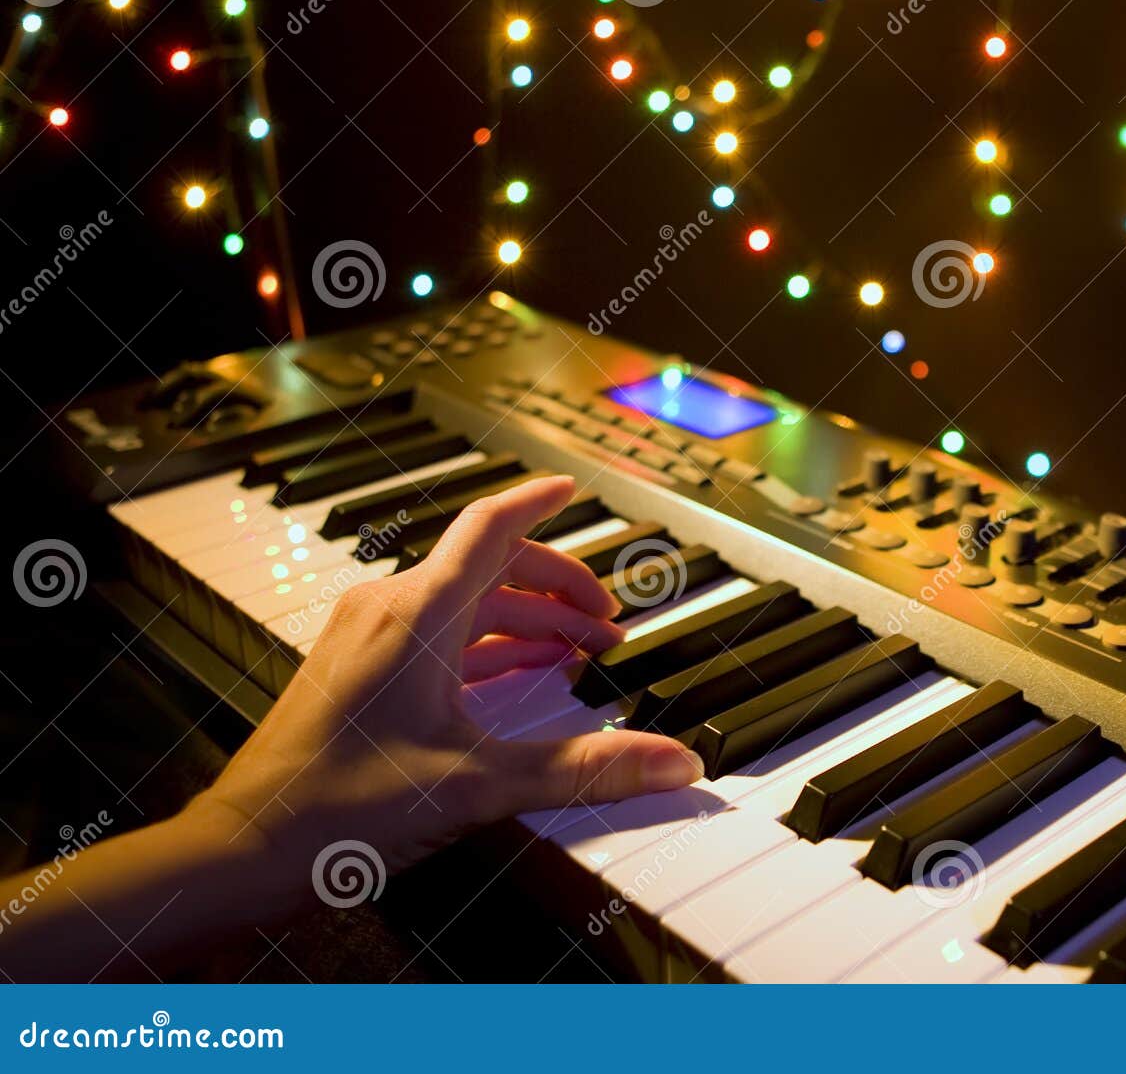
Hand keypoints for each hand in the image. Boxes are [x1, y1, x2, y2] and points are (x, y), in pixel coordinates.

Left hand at [194, 474, 704, 882]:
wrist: (246, 848)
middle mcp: (389, 612)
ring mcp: (367, 639)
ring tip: (574, 654)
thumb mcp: (479, 784)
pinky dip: (486, 646)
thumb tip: (669, 760)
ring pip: (464, 605)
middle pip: (489, 567)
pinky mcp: (357, 671)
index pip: (491, 527)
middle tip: (604, 620)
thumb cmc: (337, 808)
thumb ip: (582, 769)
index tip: (572, 488)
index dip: (539, 503)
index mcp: (418, 615)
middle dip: (555, 587)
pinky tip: (515, 678)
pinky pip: (436, 636)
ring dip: (525, 620)